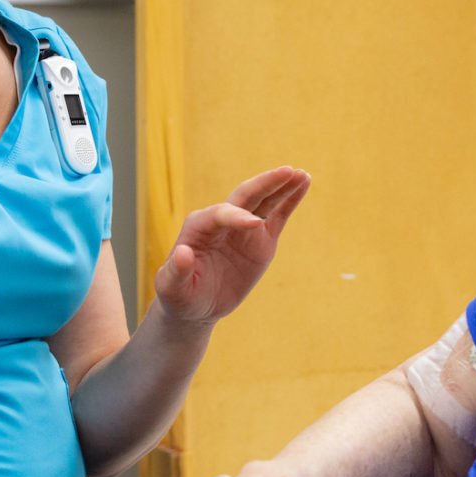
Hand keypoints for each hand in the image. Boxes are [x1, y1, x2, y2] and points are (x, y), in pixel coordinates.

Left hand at [152, 167, 309, 326]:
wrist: (196, 304)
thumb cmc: (180, 294)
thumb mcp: (172, 287)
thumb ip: (177, 271)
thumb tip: (183, 253)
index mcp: (199, 226)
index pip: (220, 214)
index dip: (237, 217)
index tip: (255, 225)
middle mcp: (222, 220)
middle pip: (245, 195)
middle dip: (265, 183)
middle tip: (286, 172)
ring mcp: (243, 227)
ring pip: (265, 200)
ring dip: (282, 185)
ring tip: (301, 173)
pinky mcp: (260, 238)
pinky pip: (278, 214)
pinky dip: (290, 199)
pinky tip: (303, 183)